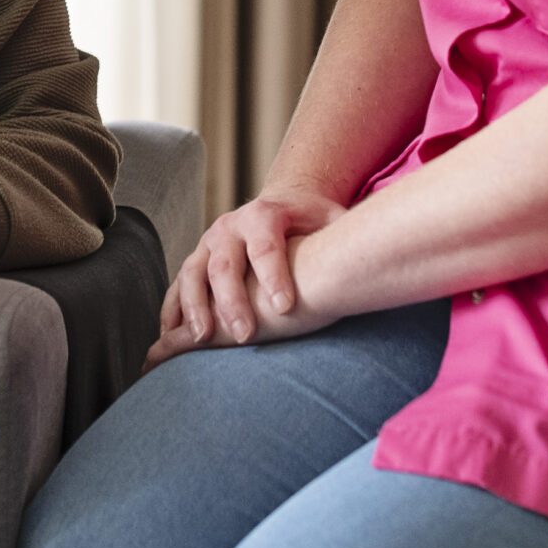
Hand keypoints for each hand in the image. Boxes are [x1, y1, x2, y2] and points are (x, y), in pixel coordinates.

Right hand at [145, 189, 344, 368]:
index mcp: (264, 215)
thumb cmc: (310, 223)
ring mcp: (207, 244)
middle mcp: (230, 227)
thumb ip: (343, 233)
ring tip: (202, 338)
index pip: (265, 245)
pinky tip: (168, 338)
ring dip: (195, 308)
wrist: (279, 208)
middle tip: (245, 335)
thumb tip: (379, 246)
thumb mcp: (329, 219)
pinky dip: (171, 312)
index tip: (284, 307)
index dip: (273, 275)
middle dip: (232, 300)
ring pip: (192, 274)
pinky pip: (177, 287)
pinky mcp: (195, 262)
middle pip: (224, 264)